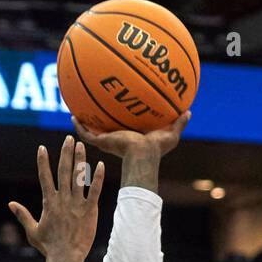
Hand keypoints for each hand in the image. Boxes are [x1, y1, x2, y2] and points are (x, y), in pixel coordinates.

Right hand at [8, 136, 104, 261]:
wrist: (66, 258)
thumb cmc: (49, 246)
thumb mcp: (32, 230)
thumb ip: (23, 214)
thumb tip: (10, 204)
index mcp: (49, 202)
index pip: (45, 177)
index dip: (43, 162)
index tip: (42, 148)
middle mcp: (63, 200)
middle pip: (63, 171)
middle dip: (65, 153)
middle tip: (68, 139)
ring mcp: (77, 204)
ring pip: (78, 177)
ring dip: (80, 160)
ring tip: (81, 146)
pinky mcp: (89, 211)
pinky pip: (94, 191)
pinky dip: (97, 178)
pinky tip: (101, 165)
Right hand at [73, 111, 188, 160]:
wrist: (143, 155)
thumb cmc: (157, 149)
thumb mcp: (170, 133)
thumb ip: (179, 122)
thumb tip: (188, 111)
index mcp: (130, 137)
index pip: (123, 128)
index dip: (119, 119)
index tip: (116, 109)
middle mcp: (117, 139)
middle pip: (105, 129)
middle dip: (98, 119)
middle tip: (93, 106)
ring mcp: (108, 141)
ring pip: (92, 131)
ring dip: (84, 122)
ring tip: (76, 109)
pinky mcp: (102, 142)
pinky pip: (86, 134)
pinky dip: (79, 126)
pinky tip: (72, 116)